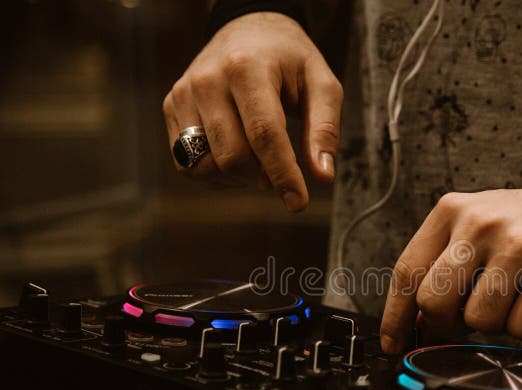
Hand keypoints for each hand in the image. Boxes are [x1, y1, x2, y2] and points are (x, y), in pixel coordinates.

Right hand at [162, 12, 342, 210]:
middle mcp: (208, 79)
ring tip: (259, 161)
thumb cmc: (289, 60)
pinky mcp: (171, 107)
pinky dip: (215, 175)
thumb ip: (324, 129)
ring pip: (207, 165)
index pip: (264, 135)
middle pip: (233, 157)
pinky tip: (236, 160)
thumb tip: (322, 176)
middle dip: (262, 177)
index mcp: (247, 68)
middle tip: (281, 170)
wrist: (247, 30)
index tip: (299, 203)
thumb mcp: (321, 84)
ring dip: (238, 179)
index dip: (283, 174)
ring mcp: (183, 93)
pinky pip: (187, 164)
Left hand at [379, 179, 521, 353]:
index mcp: (452, 211)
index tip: (394, 344)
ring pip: (478, 322)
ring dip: (496, 324)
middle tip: (466, 323)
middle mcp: (481, 224)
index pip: (406, 271)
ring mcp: (517, 247)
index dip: (395, 317)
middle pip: (434, 302)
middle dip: (446, 325)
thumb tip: (416, 324)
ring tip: (515, 296)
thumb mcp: (478, 224)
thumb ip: (443, 263)